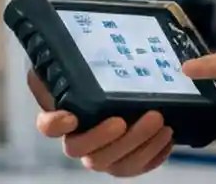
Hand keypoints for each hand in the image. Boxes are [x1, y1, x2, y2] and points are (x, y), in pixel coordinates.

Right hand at [29, 68, 173, 176]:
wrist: (126, 87)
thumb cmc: (101, 74)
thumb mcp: (85, 60)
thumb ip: (72, 58)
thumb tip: (64, 49)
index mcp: (63, 114)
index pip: (48, 124)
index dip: (55, 125)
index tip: (71, 118)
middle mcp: (79, 139)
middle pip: (82, 150)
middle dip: (105, 138)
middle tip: (127, 120)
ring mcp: (102, 153)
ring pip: (113, 163)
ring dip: (138, 145)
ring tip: (161, 124)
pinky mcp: (124, 161)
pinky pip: (136, 167)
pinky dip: (153, 155)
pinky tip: (167, 137)